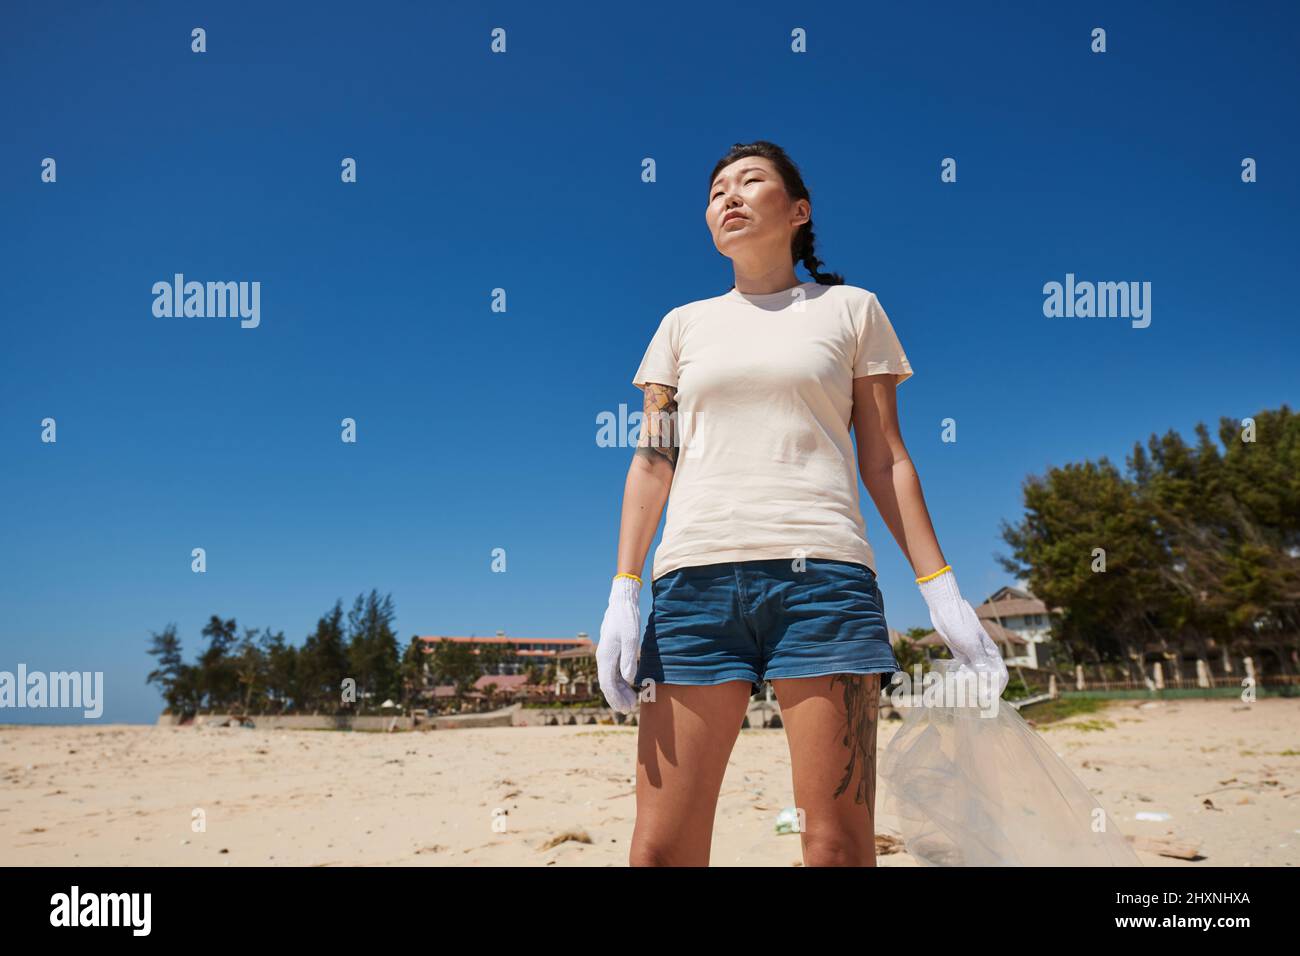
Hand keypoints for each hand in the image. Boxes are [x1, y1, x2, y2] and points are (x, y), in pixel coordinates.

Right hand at [597, 575, 642, 713]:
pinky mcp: (612, 651)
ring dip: (619, 691)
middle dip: (616, 699)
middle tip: (628, 711)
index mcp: (606, 656)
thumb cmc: (627, 619)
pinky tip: (629, 686)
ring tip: (630, 702)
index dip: (615, 698)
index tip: (624, 709)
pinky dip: (620, 682)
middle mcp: (603, 657)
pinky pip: (613, 671)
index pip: (607, 684)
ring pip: (610, 678)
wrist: (621, 603)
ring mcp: (606, 654)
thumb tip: (628, 679)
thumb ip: (629, 659)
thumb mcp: (631, 638)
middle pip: (607, 684)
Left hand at [918, 568, 1008, 695]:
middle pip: (986, 678)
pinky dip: (958, 679)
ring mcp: (972, 656)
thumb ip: (979, 662)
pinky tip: (952, 681)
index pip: (1000, 675)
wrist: (945, 610)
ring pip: (973, 677)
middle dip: (979, 689)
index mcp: (991, 653)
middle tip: (967, 696)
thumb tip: (987, 679)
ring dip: (967, 685)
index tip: (986, 699)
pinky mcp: (961, 655)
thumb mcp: (970, 643)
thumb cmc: (959, 624)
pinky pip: (962, 671)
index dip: (996, 689)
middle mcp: (984, 656)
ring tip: (956, 690)